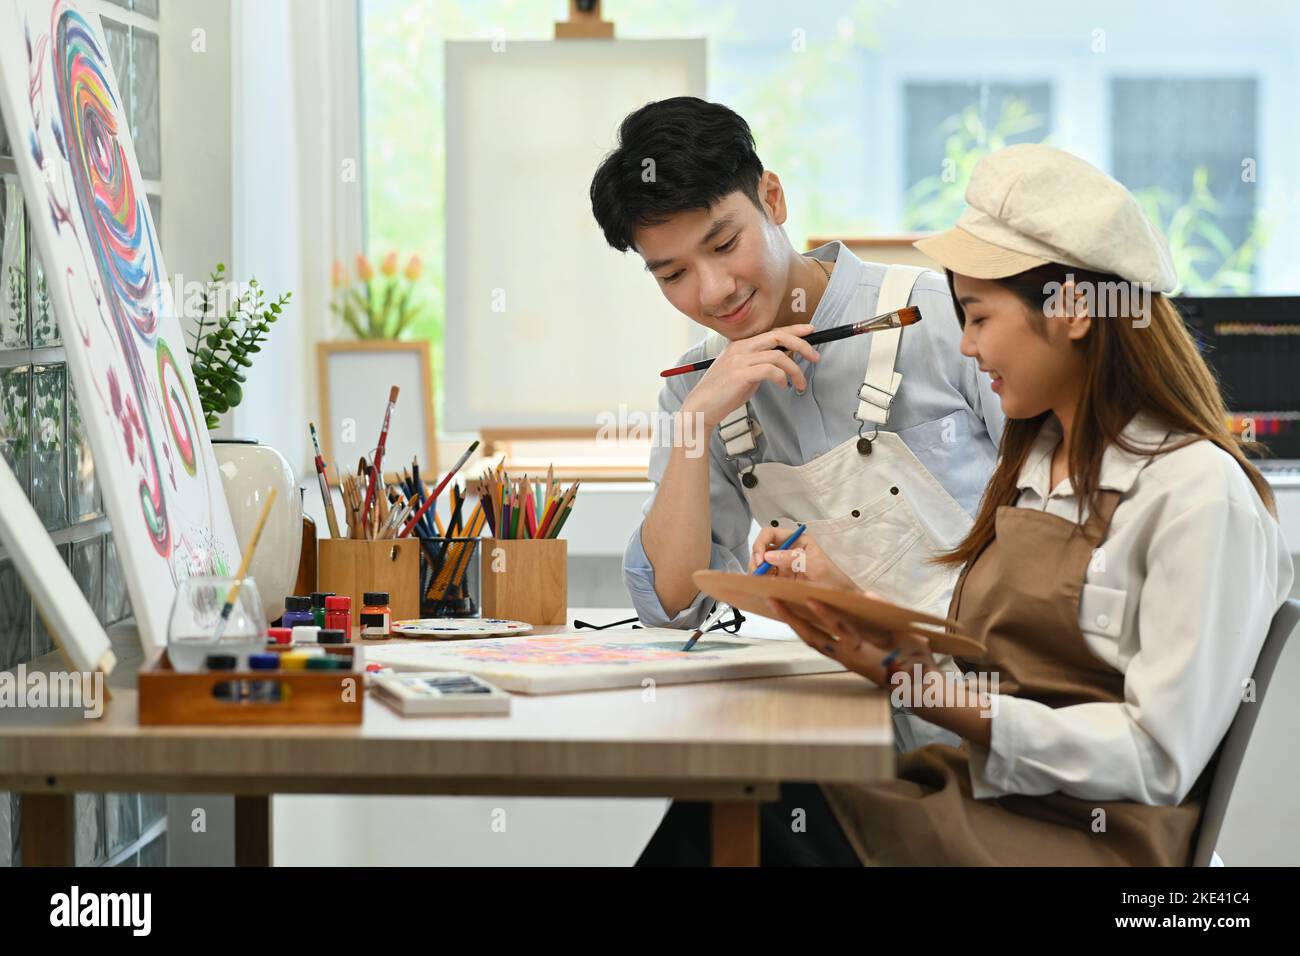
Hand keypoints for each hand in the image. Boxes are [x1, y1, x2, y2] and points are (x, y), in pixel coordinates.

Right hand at [682, 324, 820, 429]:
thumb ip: (761, 363)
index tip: (811, 330)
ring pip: (778, 356)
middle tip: (815, 356)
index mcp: (740, 345)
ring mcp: (739, 360)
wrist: (701, 408)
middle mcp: (740, 348)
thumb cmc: (723, 393)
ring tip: (800, 382)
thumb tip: (786, 358)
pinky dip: (782, 378)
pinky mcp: (740, 374)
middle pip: (778, 336)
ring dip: (795, 370)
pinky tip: (783, 386)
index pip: (772, 331)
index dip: (794, 329)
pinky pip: (770, 370)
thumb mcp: (744, 373)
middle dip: (801, 344)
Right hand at [749, 528, 855, 590]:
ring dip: (756, 571)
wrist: (841, 600)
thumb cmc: (834, 580)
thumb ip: (793, 558)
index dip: (761, 543)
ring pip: (760, 564)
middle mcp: (787, 550)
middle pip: (761, 548)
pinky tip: (764, 588)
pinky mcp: (780, 580)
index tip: (760, 558)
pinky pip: (764, 578)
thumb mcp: (816, 565)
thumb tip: (769, 556)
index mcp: (797, 541)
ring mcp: (782, 566)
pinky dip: (760, 582)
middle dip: (755, 559)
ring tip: (760, 582)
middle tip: (757, 573)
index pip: (770, 533)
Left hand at [766, 597, 936, 688]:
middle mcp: (847, 657)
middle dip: (792, 618)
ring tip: (777, 606)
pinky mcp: (843, 660)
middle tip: (773, 599)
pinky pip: (819, 644)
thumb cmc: (915, 663)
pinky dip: (805, 630)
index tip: (810, 598)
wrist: (918, 690)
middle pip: (814, 636)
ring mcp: (843, 660)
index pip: (840, 630)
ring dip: (793, 624)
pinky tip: (796, 619)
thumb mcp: (909, 639)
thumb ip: (888, 616)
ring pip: (812, 641)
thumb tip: (867, 596)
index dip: (825, 614)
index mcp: (864, 652)